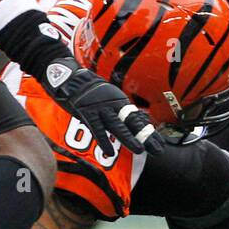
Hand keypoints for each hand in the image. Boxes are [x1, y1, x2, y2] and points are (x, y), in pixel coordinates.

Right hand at [42, 56, 162, 155]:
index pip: (138, 120)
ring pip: (117, 125)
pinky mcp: (87, 112)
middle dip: (146, 137)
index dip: (149, 133)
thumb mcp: (107, 99)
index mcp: (120, 102)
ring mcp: (100, 108)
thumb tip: (132, 123)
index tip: (160, 145)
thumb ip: (118, 112)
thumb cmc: (88, 92)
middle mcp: (114, 104)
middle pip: (132, 122)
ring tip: (139, 150)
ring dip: (128, 138)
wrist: (69, 78)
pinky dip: (103, 140)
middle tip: (157, 150)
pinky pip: (97, 128)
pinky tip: (109, 151)